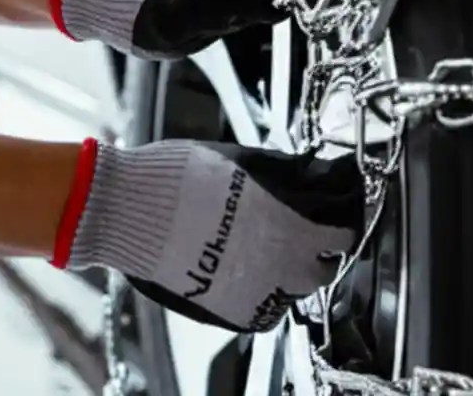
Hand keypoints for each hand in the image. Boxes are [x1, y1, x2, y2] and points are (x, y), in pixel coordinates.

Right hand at [60, 139, 361, 331]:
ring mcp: (260, 290)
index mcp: (291, 220)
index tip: (340, 206)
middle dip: (322, 245)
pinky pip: (269, 309)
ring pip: (299, 288)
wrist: (129, 208)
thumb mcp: (244, 161)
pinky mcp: (234, 311)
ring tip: (271, 249)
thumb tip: (316, 172)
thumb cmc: (178, 177)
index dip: (343, 213)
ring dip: (295, 269)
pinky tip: (251, 272)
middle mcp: (282, 260)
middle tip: (308, 229)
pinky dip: (268, 294)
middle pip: (328, 261)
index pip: (343, 226)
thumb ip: (287, 174)